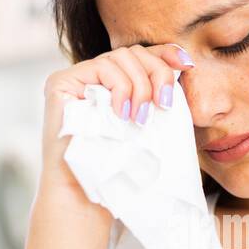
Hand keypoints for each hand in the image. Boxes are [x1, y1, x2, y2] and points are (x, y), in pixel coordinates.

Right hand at [40, 42, 194, 200]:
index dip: (165, 54)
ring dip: (139, 86)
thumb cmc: (120, 168)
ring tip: (140, 119)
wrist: (88, 196)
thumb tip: (186, 64)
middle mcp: (92, 77)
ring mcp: (76, 78)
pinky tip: (122, 114)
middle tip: (164, 105)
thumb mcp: (149, 126)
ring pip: (120, 57)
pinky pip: (101, 67)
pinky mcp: (60, 82)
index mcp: (114, 85)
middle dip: (157, 74)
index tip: (187, 64)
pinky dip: (120, 88)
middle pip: (134, 52)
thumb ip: (159, 97)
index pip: (142, 56)